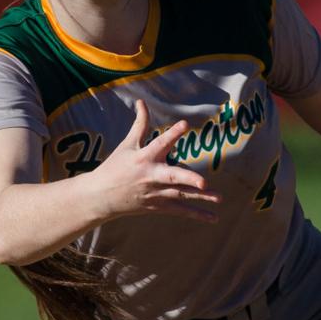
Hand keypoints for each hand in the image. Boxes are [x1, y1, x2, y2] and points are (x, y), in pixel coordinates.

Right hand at [91, 100, 221, 222]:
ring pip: (181, 195)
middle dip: (188, 179)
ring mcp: (156, 193)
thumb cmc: (115, 166)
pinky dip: (197, 214)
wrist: (101, 197)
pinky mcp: (158, 206)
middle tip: (203, 182)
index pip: (160, 143)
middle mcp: (151, 176)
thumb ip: (140, 124)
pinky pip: (180, 211)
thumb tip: (141, 102)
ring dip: (200, 198)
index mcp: (144, 158)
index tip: (185, 124)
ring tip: (219, 197)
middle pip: (172, 177)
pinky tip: (214, 217)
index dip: (172, 134)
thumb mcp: (127, 144)